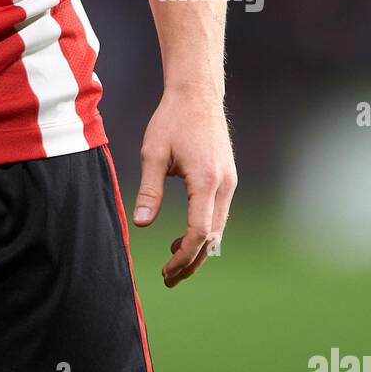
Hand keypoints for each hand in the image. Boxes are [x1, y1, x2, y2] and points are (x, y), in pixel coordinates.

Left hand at [133, 84, 236, 286]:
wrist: (197, 93)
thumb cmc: (172, 120)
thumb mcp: (153, 153)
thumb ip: (149, 190)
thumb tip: (141, 224)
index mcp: (206, 181)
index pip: (199, 232)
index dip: (182, 257)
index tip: (165, 270)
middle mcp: (224, 185)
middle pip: (212, 237)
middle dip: (191, 261)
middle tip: (169, 278)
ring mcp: (229, 181)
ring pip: (218, 228)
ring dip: (198, 248)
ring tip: (173, 260)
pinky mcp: (227, 177)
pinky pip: (218, 213)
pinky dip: (204, 230)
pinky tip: (184, 236)